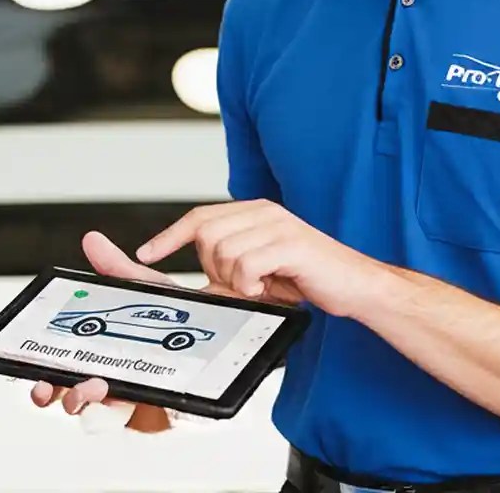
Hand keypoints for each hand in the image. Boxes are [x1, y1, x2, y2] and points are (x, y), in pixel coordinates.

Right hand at [29, 231, 235, 432]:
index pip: (63, 377)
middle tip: (59, 389)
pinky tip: (127, 402)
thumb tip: (91, 239)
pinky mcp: (162, 418)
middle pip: (74, 401)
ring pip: (100, 416)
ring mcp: (136, 405)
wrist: (232, 339)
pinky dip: (129, 415)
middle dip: (62, 397)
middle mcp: (113, 385)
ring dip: (90, 406)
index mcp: (100, 360)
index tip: (39, 382)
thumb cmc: (183, 323)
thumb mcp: (149, 295)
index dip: (45, 384)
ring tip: (95, 388)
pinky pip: (138, 424)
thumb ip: (118, 272)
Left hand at [136, 199, 382, 317]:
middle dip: (214, 269)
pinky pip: (246, 264)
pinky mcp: (289, 243)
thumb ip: (226, 272)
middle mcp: (262, 212)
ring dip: (237, 281)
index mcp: (252, 213)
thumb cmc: (305, 280)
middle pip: (205, 235)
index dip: (168, 237)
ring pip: (223, 252)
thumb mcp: (257, 273)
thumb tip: (187, 288)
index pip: (199, 218)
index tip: (144, 255)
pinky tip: (271, 287)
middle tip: (243, 285)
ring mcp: (276, 224)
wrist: (355, 286)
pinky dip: (252, 284)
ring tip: (264, 286)